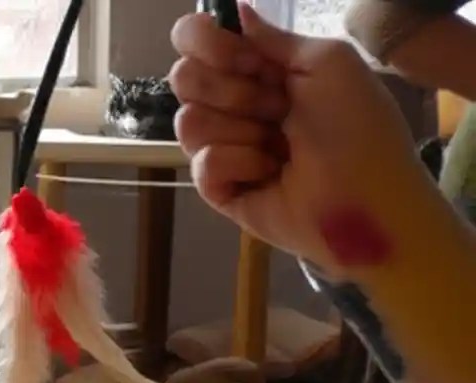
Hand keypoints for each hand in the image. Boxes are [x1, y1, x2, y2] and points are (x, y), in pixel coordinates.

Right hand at [169, 3, 433, 270]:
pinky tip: (270, 175)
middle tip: (277, 110)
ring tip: (279, 149)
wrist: (365, 198)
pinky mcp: (219, 188)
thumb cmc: (357, 127)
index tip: (242, 59)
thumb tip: (235, 10)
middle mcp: (235, 105)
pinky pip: (202, 164)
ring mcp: (224, 147)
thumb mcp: (329, 62)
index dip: (206, 43)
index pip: (197, 41)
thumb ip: (274, 36)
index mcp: (260, 70)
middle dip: (232, 91)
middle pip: (184, 78)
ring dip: (241, 131)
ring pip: (188, 122)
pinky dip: (240, 164)